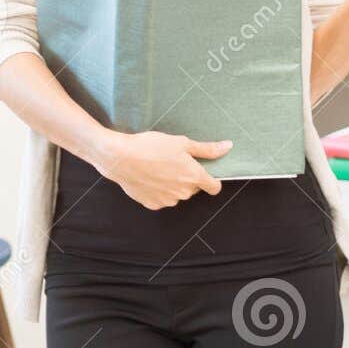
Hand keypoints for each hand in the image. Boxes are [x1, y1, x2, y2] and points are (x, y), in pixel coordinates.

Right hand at [96, 131, 229, 210]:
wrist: (120, 158)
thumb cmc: (152, 147)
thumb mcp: (182, 143)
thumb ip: (207, 149)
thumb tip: (228, 147)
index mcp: (193, 177)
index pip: (214, 187)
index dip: (212, 180)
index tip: (206, 173)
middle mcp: (183, 192)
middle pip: (194, 188)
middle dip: (189, 177)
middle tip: (176, 162)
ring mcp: (167, 200)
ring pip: (178, 194)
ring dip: (174, 184)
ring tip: (161, 168)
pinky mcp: (152, 204)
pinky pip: (163, 199)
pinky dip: (160, 190)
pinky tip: (151, 177)